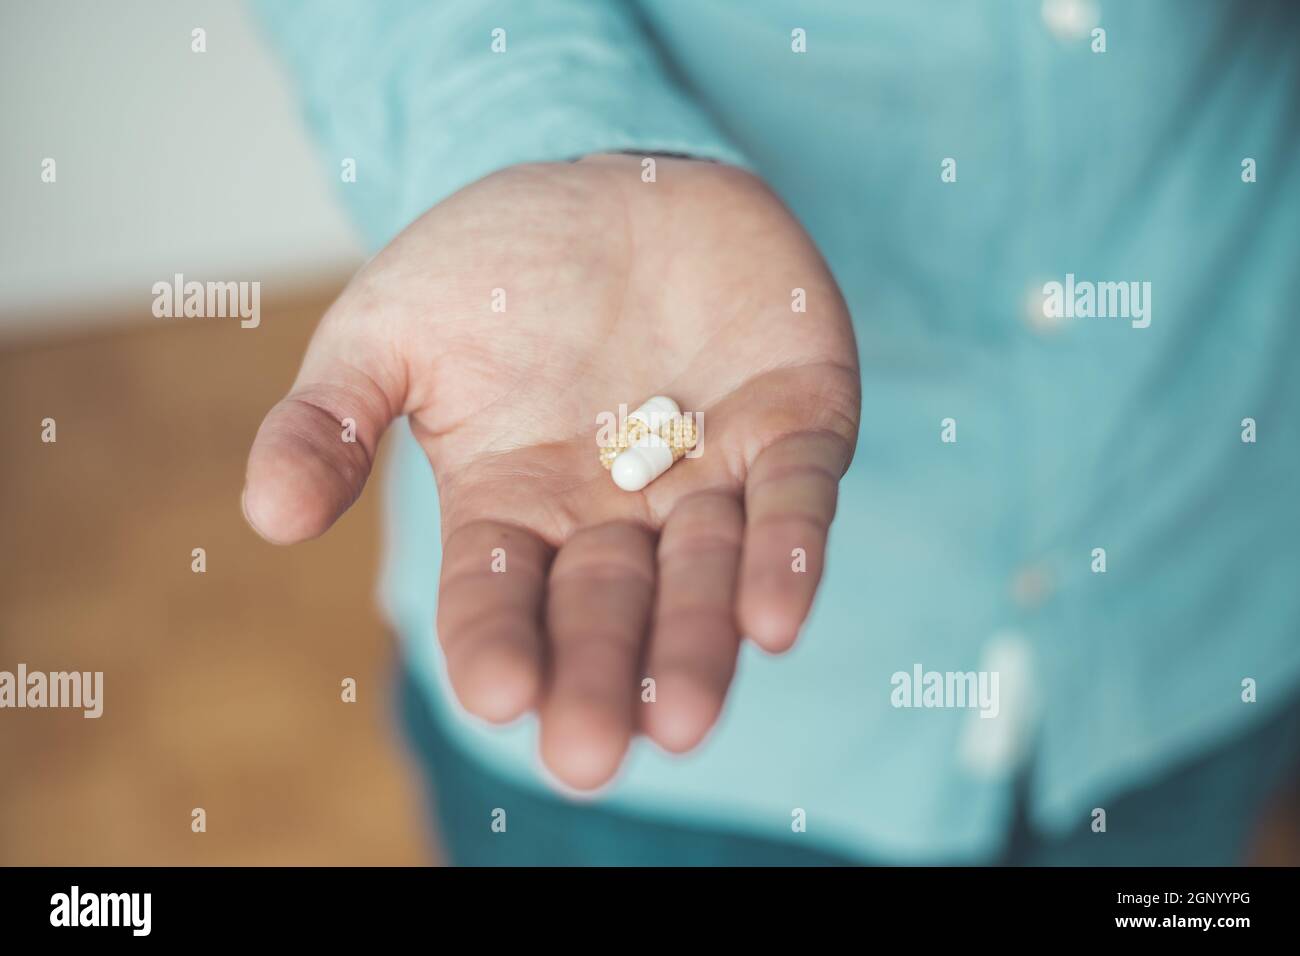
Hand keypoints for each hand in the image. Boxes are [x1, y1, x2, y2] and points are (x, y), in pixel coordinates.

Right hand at [243, 155, 859, 788]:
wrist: (618, 181)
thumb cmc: (495, 264)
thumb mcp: (386, 326)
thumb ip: (331, 417)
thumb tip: (268, 516)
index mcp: (515, 501)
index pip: (498, 592)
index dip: (495, 645)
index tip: (499, 698)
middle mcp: (615, 509)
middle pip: (607, 605)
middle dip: (601, 675)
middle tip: (592, 755)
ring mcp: (709, 472)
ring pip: (706, 572)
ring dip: (698, 643)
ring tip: (684, 718)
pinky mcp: (792, 424)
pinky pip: (794, 497)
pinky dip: (788, 553)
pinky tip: (775, 619)